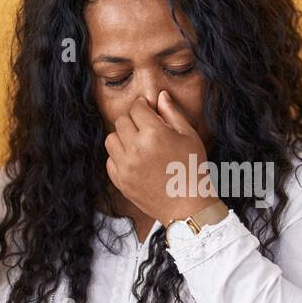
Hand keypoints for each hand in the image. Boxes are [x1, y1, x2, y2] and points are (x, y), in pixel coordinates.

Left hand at [105, 91, 213, 224]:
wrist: (188, 206)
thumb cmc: (192, 169)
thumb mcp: (189, 136)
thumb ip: (172, 113)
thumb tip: (160, 96)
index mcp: (154, 134)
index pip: (137, 108)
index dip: (144, 107)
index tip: (148, 111)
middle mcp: (135, 149)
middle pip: (121, 121)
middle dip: (133, 121)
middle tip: (146, 129)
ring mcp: (125, 166)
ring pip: (111, 139)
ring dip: (123, 138)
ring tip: (138, 144)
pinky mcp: (120, 181)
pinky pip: (110, 160)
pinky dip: (119, 157)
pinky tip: (135, 160)